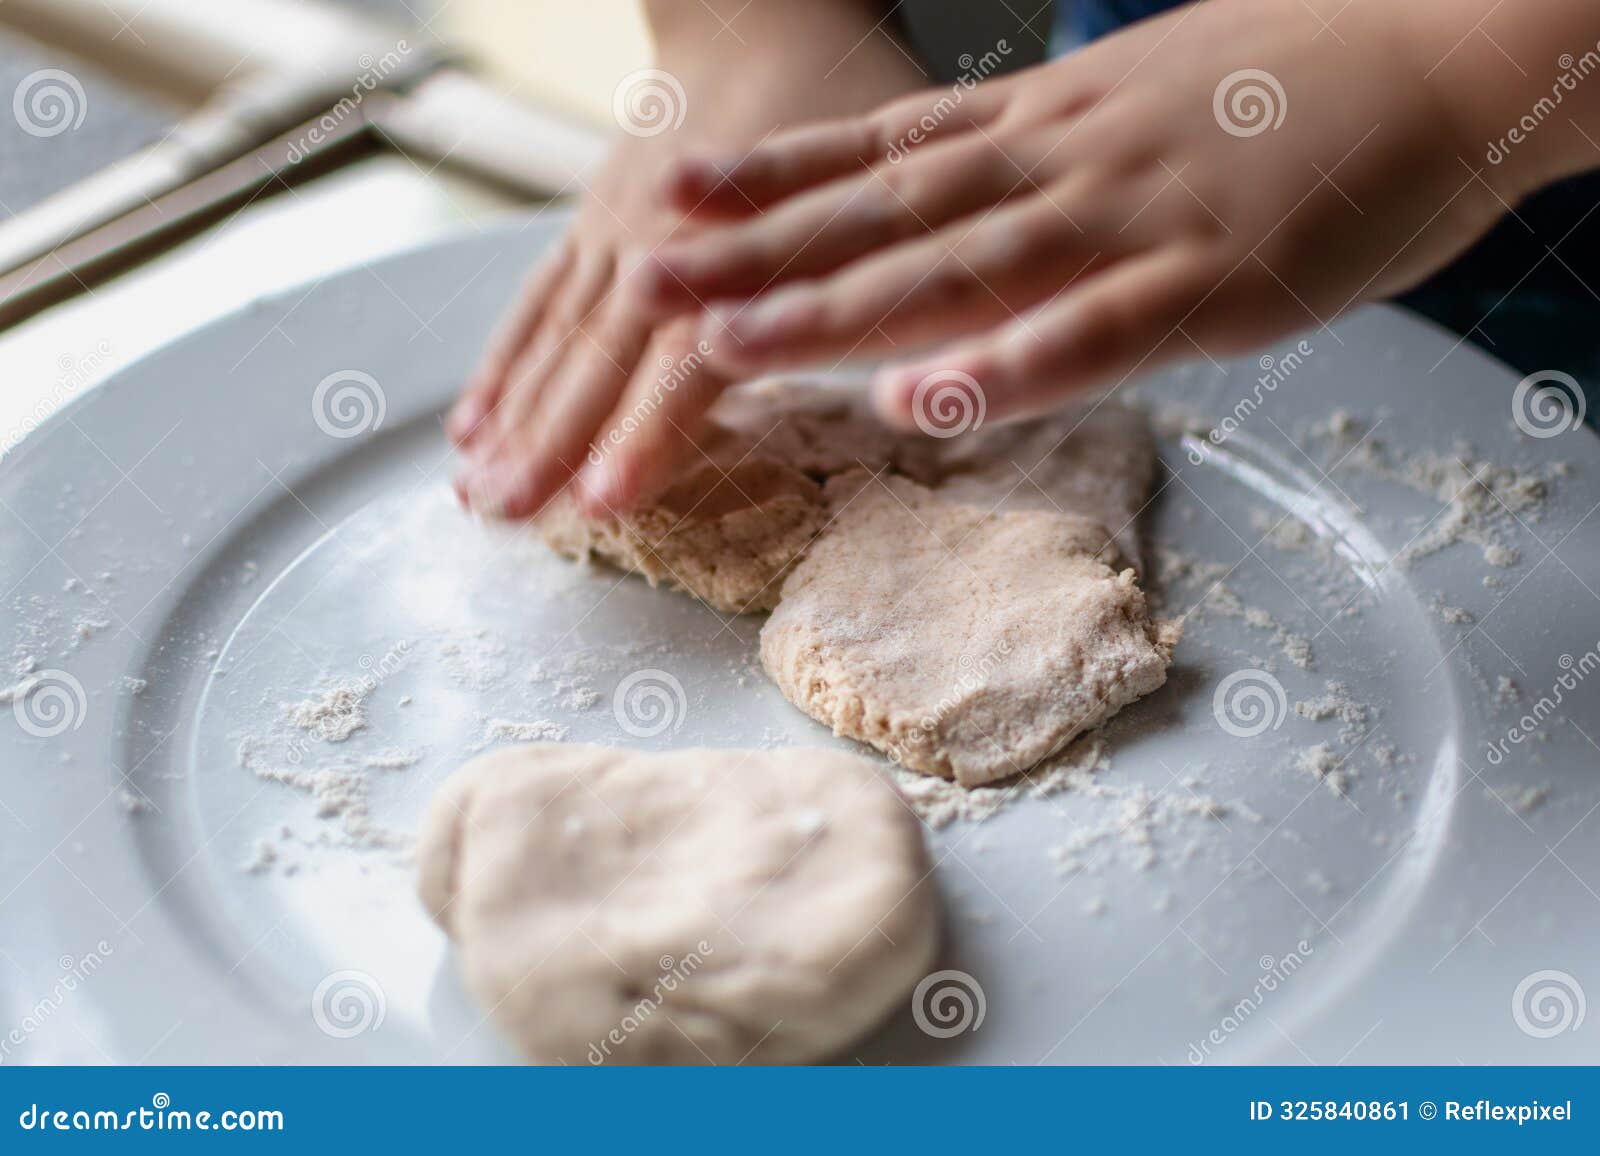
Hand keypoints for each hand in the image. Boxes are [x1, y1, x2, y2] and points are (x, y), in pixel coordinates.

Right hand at [449, 1, 926, 518]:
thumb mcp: (892, 178)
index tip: (604, 501)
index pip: (684, 360)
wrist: (761, 14)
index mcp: (736, 251)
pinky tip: (471, 421)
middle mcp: (659, 249)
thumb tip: (920, 363)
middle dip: (549, 445)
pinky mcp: (591, 229)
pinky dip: (502, 363)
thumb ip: (885, 271)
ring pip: (556, 339)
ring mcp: (614, 238)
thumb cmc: (842, 100)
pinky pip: (537, 302)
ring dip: (514, 418)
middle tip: (503, 516)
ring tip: (472, 492)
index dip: (646, 434)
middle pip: (597, 362)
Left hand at [642, 0, 1516, 433]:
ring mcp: (1131, 219)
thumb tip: (966, 183)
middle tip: (640, 286)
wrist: (1452, 45)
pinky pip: (1089, 335)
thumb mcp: (1141, 93)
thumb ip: (1045, 147)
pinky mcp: (1212, 283)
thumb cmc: (1300, 80)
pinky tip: (916, 404)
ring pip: (955, 271)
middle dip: (753, 253)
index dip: (765, 177)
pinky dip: (999, 371)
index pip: (875, 152)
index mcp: (1045, 122)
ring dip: (834, 311)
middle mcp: (1061, 161)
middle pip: (880, 213)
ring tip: (725, 346)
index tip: (665, 195)